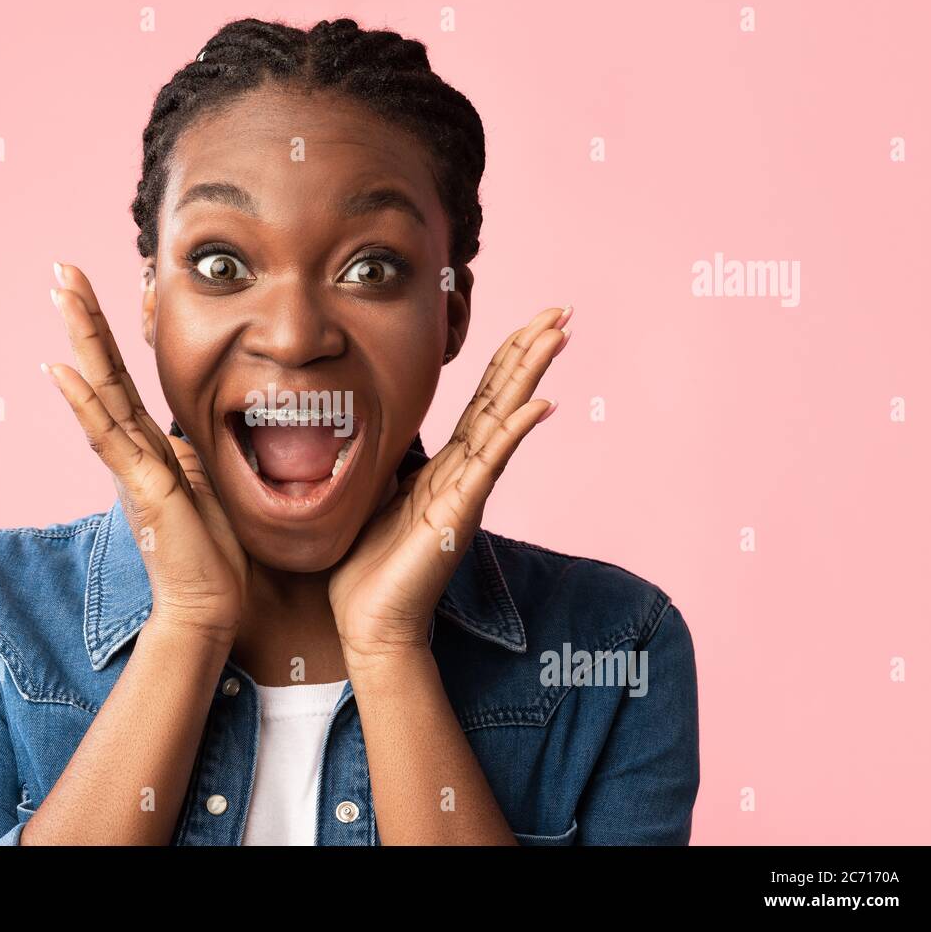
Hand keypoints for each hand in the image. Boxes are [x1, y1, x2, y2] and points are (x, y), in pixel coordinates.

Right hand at [42, 262, 248, 646]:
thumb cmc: (212, 555)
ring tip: (61, 291)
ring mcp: (132, 468)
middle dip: (85, 319)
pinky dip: (84, 404)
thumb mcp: (207, 486)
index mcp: (149, 450)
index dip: (114, 334)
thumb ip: (193, 454)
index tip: (104, 289)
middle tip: (61, 269)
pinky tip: (61, 370)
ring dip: (83, 339)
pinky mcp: (142, 489)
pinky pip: (109, 439)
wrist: (210, 608)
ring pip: (101, 392)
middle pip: (105, 373)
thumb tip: (194, 428)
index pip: (127, 380)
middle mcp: (132, 452)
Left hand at [328, 305, 572, 667]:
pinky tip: (540, 404)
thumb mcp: (379, 492)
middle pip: (504, 397)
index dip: (507, 357)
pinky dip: (514, 432)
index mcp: (448, 464)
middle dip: (531, 350)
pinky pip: (490, 464)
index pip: (484, 399)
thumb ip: (391, 458)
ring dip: (530, 374)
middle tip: (561, 309)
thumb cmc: (371, 563)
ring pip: (504, 420)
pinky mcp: (459, 513)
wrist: (369, 622)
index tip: (533, 320)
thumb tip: (374, 421)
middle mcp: (467, 472)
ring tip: (558, 334)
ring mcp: (467, 490)